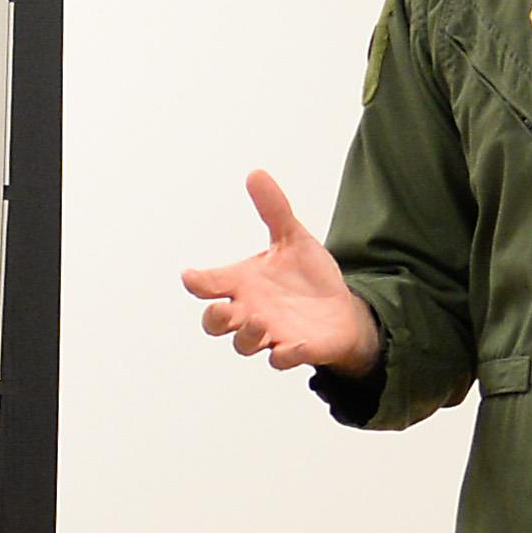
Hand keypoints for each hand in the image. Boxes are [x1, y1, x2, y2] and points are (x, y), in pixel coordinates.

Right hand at [181, 171, 379, 375]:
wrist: (340, 309)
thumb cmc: (308, 277)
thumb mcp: (293, 238)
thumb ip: (274, 210)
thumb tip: (255, 173)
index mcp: (242, 284)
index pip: (208, 285)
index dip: (197, 282)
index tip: (191, 276)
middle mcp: (249, 311)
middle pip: (215, 323)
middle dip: (214, 318)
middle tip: (224, 307)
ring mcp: (270, 334)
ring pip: (244, 344)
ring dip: (247, 335)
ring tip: (259, 322)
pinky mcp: (294, 350)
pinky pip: (282, 360)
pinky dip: (286, 354)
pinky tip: (297, 343)